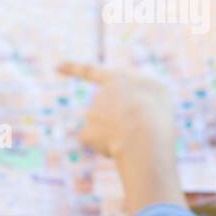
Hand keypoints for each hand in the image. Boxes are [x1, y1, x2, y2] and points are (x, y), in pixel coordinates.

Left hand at [57, 61, 183, 212]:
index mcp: (118, 79)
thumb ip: (140, 96)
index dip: (73, 68)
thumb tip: (123, 116)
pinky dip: (109, 150)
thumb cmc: (157, 113)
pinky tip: (119, 149)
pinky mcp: (87, 133)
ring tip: (134, 140)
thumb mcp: (158, 95)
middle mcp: (102, 94)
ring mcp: (92, 113)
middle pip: (112, 114)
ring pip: (107, 131)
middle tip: (142, 129)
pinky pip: (100, 145)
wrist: (144, 133)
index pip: (91, 71)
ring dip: (119, 137)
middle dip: (123, 124)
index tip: (56, 66)